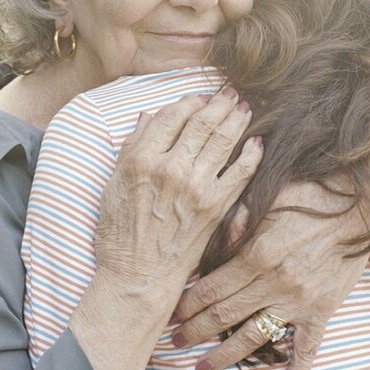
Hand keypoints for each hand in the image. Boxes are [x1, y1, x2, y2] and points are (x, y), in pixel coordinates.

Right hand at [91, 86, 260, 315]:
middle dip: (219, 102)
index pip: (171, 115)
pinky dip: (251, 154)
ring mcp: (196, 187)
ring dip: (237, 119)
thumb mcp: (113, 186)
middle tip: (230, 92)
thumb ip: (131, 148)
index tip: (198, 97)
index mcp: (141, 160)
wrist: (138, 276)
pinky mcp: (216, 207)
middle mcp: (170, 169)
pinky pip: (241, 172)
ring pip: (224, 140)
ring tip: (245, 108)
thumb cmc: (118, 234)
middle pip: (202, 122)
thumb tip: (148, 117)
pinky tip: (257, 143)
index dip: (188, 101)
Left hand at [169, 180, 368, 369]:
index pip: (210, 288)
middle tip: (174, 343)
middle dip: (195, 332)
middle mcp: (275, 283)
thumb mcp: (264, 200)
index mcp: (256, 254)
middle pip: (224, 315)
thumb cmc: (307, 196)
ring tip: (201, 369)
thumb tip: (205, 243)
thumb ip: (234, 223)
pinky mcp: (322, 311)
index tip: (170, 314)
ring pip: (254, 337)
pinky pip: (308, 348)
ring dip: (225, 355)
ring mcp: (299, 301)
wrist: (360, 206)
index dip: (187, 304)